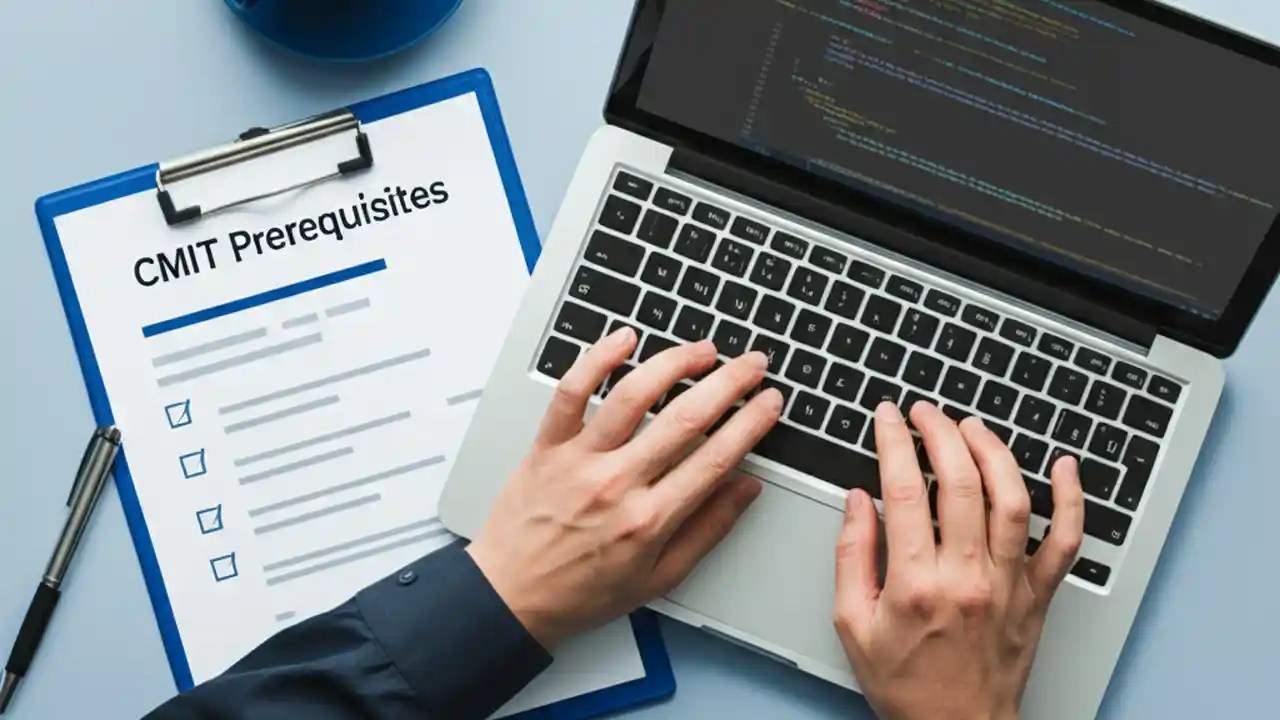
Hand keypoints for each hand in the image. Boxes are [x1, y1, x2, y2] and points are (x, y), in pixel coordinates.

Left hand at [466, 327, 782, 647]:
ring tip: (703, 350)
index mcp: (650, 520)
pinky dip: (596, 358)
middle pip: (685, 419)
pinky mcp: (547, 446)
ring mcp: (579, 460)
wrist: (510, 596)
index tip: (771, 400)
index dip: (751, 422)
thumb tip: (746, 488)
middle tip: (752, 363)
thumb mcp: (659, 578)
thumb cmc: (582, 592)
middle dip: (729, 383)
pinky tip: (624, 338)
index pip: (716, 457)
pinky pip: (571, 391)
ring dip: (674, 363)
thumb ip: (708, 530)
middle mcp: (617, 484)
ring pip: (633, 395)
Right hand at [834, 402, 1084, 719]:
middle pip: (961, 484)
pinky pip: (1066, 542)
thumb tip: (858, 501)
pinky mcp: (1038, 596)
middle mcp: (967, 579)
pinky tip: (1063, 466)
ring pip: (1012, 500)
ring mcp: (1009, 586)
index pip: (905, 491)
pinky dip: (1071, 500)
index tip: (888, 417)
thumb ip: (851, 556)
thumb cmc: (905, 684)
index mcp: (916, 585)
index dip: (894, 442)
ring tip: (971, 427)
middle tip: (926, 413)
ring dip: (993, 452)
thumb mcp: (852, 624)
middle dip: (940, 434)